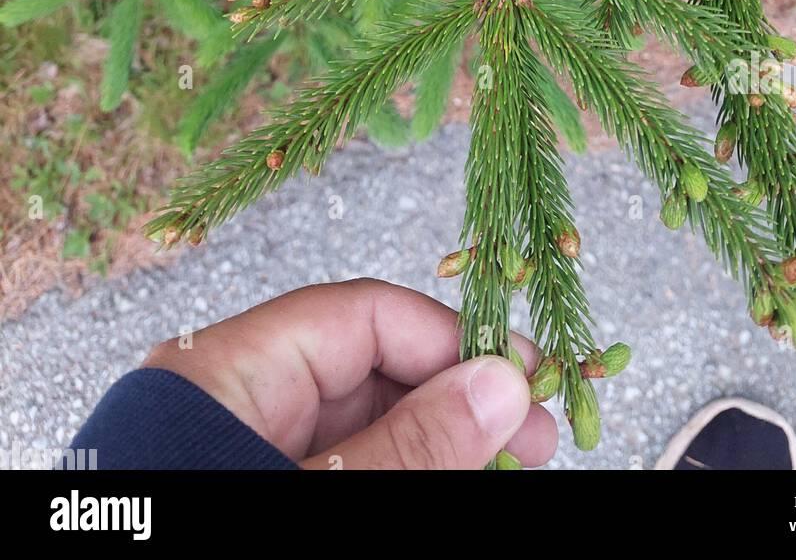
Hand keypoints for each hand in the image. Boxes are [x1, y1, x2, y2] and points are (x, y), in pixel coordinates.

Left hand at [143, 278, 557, 469]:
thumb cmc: (200, 543)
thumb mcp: (321, 494)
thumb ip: (411, 445)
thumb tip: (502, 383)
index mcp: (224, 374)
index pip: (360, 316)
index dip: (450, 338)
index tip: (522, 376)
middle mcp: (232, 404)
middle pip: (369, 371)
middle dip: (457, 397)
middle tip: (536, 436)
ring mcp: (244, 455)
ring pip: (363, 426)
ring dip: (439, 440)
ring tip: (509, 465)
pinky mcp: (257, 490)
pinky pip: (344, 466)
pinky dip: (402, 470)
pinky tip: (456, 477)